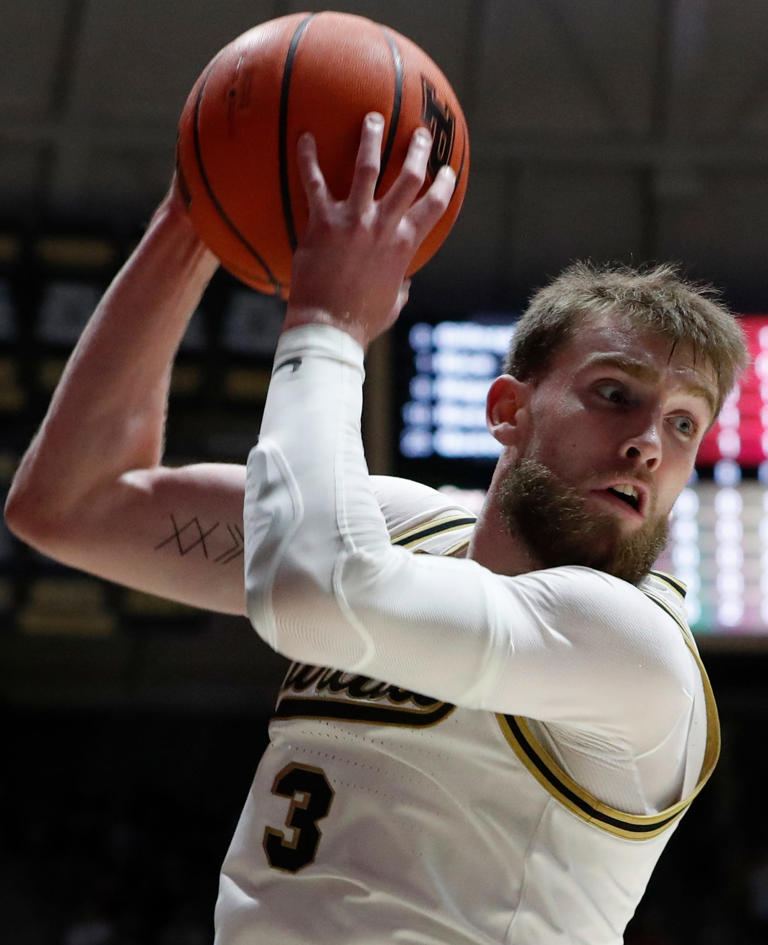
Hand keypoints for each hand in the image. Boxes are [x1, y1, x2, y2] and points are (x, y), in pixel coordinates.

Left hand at [285, 112, 455, 348]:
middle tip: (420, 133)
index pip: (434, 206)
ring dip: (371, 139)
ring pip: (367, 168)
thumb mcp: (393, 303)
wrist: (329, 326)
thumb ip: (401, 284)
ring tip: (372, 119)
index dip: (444, 185)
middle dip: (418, 150)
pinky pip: (314, 182)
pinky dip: (308, 158)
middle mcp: (383, 226)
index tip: (447, 171)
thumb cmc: (361, 321)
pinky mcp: (322, 223)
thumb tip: (404, 280)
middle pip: (408, 177)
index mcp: (404, 245)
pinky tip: (304, 137)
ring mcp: (353, 221)